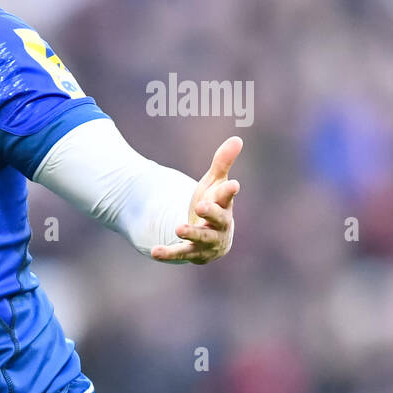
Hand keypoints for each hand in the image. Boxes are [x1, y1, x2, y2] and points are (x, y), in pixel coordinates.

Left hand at [151, 136, 241, 264]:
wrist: (210, 238)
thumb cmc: (213, 204)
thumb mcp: (214, 183)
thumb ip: (222, 163)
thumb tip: (237, 138)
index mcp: (225, 205)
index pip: (228, 196)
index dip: (229, 191)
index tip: (232, 184)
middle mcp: (220, 224)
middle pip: (219, 219)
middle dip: (211, 213)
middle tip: (201, 206)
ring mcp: (207, 240)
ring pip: (201, 238)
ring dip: (191, 233)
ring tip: (178, 228)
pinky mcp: (192, 253)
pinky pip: (180, 253)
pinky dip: (168, 253)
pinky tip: (155, 251)